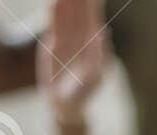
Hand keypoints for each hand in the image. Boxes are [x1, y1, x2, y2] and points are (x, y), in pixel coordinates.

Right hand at [38, 0, 108, 123]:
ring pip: (66, 15)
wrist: (64, 103)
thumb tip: (103, 32)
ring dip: (66, 1)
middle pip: (80, 13)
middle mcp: (82, 39)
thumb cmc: (83, 93)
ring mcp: (67, 39)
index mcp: (95, 45)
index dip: (94, 5)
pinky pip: (53, 23)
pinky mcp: (53, 42)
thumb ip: (97, 56)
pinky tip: (53, 1)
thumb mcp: (93, 78)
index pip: (94, 19)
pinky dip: (53, 12)